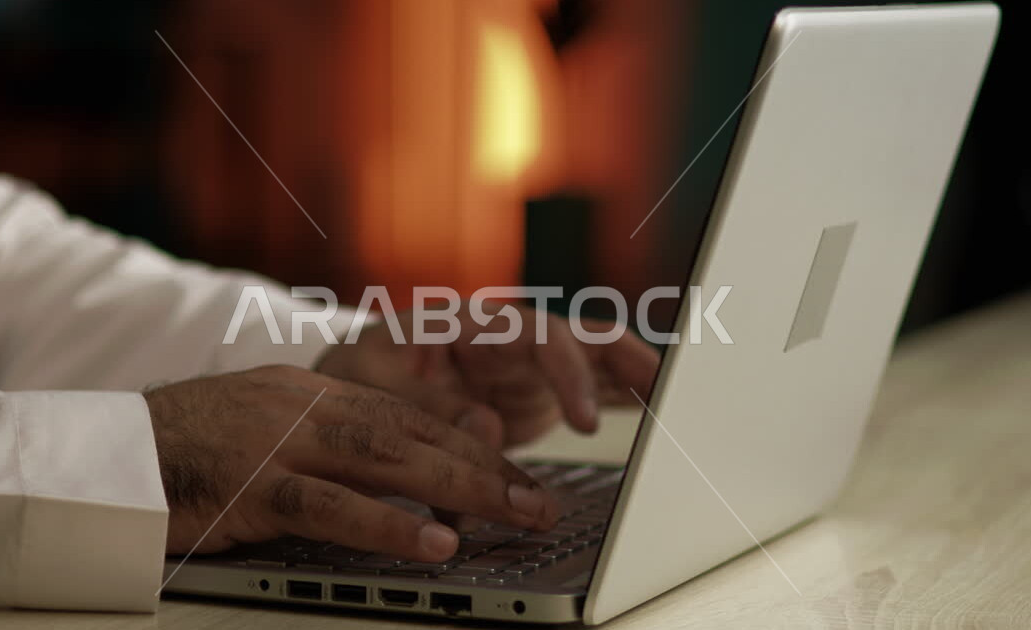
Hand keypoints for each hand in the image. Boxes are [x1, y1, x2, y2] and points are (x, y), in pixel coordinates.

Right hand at [144, 365, 558, 559]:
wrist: (107, 449)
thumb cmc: (190, 445)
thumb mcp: (268, 425)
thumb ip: (329, 436)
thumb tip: (395, 467)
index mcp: (315, 390)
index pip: (411, 413)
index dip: (472, 442)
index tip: (518, 472)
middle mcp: (306, 406)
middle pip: (414, 433)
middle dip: (486, 467)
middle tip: (541, 501)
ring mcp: (278, 443)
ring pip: (387, 458)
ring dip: (461, 488)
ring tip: (516, 516)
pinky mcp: (250, 486)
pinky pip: (329, 505)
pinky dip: (387, 524)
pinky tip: (434, 542)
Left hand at [317, 304, 660, 447]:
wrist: (353, 376)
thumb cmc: (358, 371)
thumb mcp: (372, 382)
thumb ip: (425, 401)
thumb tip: (486, 427)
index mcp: (468, 322)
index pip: (534, 334)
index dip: (566, 373)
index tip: (585, 418)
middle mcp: (503, 337)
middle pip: (577, 336)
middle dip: (622, 362)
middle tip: (662, 394)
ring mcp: (521, 365)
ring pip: (591, 358)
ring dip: (632, 374)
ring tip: (677, 400)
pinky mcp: (531, 393)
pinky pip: (585, 388)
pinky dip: (619, 398)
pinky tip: (655, 412)